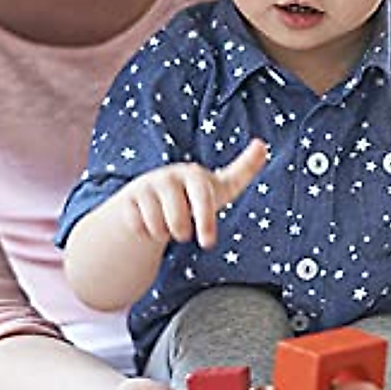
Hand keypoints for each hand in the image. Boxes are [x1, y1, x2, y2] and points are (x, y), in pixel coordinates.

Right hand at [123, 138, 267, 248]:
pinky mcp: (127, 199)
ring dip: (163, 233)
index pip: (202, 199)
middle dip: (182, 233)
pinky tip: (149, 222)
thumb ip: (244, 169)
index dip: (205, 221)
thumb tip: (263, 145)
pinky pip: (138, 227)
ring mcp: (145, 186)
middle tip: (184, 232)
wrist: (154, 198)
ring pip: (156, 226)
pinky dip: (146, 232)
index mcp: (193, 174)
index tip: (208, 244)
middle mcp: (167, 176)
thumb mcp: (221, 186)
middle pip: (177, 222)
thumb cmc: (195, 194)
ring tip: (167, 222)